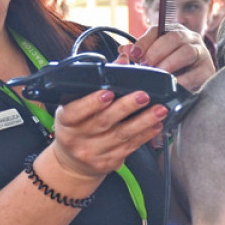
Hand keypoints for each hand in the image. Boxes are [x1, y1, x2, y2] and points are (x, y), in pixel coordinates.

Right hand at [49, 89, 166, 179]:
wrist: (72, 164)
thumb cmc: (75, 128)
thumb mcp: (75, 106)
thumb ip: (96, 84)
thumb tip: (122, 61)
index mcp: (66, 121)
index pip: (76, 111)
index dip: (92, 102)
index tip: (108, 93)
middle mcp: (77, 138)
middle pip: (103, 121)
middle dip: (126, 107)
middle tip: (143, 96)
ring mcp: (93, 152)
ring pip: (122, 135)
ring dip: (143, 121)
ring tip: (159, 110)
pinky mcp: (108, 162)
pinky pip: (130, 147)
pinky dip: (145, 135)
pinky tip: (155, 125)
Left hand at [115, 25, 214, 91]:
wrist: (195, 84)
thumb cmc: (169, 69)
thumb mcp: (153, 58)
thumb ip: (139, 54)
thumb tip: (123, 51)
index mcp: (174, 31)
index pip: (158, 30)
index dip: (144, 42)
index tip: (134, 55)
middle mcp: (190, 38)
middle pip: (174, 37)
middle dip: (156, 52)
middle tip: (145, 66)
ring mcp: (201, 53)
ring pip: (186, 52)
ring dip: (169, 64)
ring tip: (158, 76)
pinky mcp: (207, 71)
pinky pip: (196, 74)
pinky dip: (182, 81)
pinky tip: (171, 87)